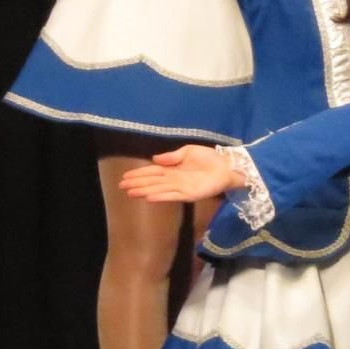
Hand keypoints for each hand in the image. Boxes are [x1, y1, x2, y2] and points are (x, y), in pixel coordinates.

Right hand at [118, 145, 238, 203]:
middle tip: (121, 186)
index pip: (152, 171)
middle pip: (152, 181)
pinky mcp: (188, 194)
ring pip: (158, 189)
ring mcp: (180, 187)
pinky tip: (148, 197)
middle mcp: (173, 179)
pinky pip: (171, 195)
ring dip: (144, 191)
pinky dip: (160, 196)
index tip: (125, 176)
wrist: (227, 166)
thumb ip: (172, 156)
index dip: (139, 174)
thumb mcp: (188, 151)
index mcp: (173, 168)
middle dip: (137, 183)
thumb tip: (154, 159)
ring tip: (130, 193)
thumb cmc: (209, 158)